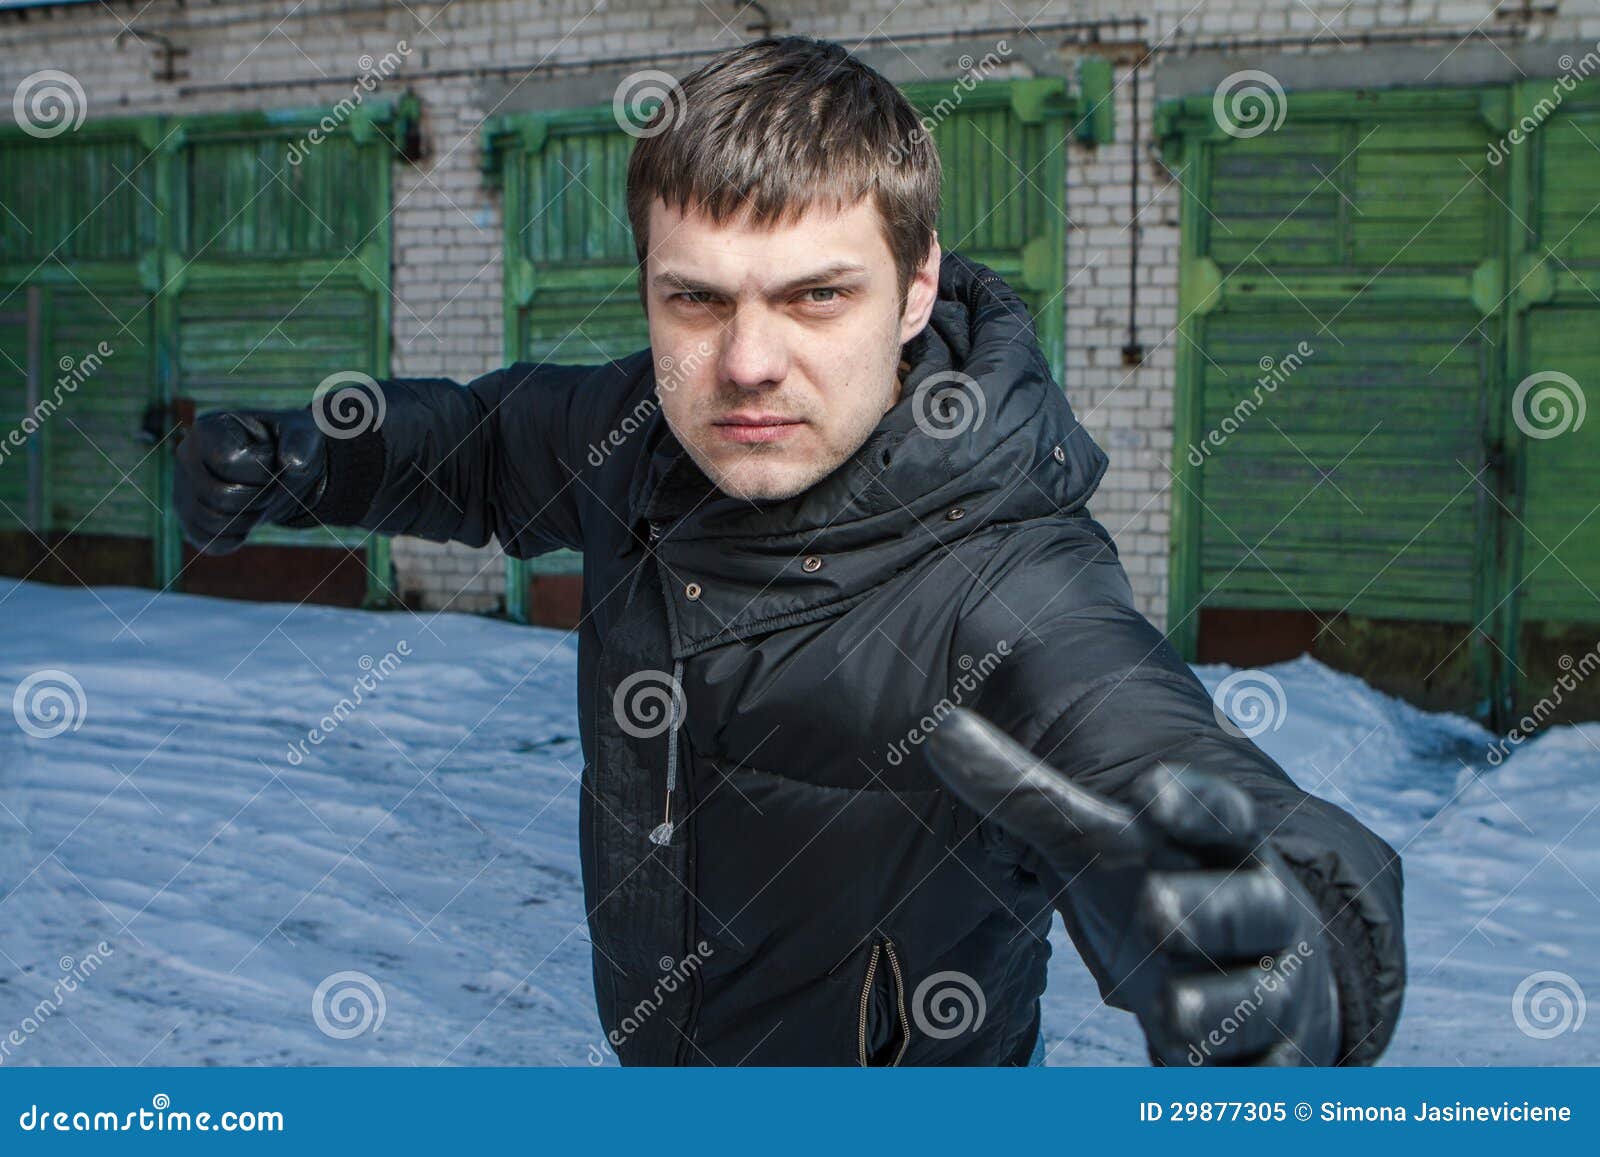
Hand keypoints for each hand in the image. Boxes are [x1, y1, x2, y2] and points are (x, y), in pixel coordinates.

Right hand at [174, 409, 327, 554]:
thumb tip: (292, 464)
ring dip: (250, 518)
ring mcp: (183, 489)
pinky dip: (238, 537)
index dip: (261, 471)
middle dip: (259, 497)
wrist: (283, 472)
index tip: (272, 462)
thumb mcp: (303, 434)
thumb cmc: (287, 447)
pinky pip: (211, 543)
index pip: (227, 462)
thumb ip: (300, 443)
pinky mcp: (190, 519)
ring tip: (260, 500)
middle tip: (271, 485)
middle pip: (220, 496)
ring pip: (212, 522)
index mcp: (209, 428)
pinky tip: (248, 518)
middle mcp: (186, 456)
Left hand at [924, 708, 1340, 1065]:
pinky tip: (1226, 1090)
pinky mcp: (1272, 1056)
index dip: (1193, 804)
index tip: (1151, 789)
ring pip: (1258, 996)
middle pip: (1247, 907)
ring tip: (1168, 1010)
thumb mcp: (1093, 846)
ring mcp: (1271, 986)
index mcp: (1222, 848)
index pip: (1221, 816)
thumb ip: (1025, 793)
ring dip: (1217, 1005)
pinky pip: (1273, 1073)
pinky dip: (1253, 1082)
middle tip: (1154, 908)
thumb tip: (940, 729)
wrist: (1258, 968)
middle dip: (1207, 909)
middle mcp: (1262, 913)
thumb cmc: (1161, 887)